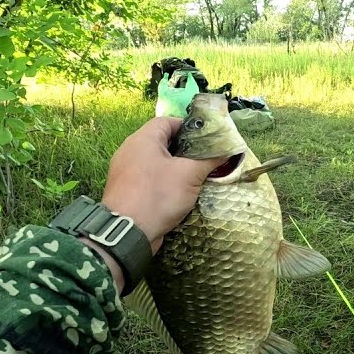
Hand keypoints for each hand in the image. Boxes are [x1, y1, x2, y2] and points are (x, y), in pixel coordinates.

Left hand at [101, 116, 225, 253]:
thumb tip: (228, 150)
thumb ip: (209, 159)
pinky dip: (164, 182)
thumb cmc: (158, 194)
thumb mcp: (190, 174)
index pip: (167, 121)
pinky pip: (149, 179)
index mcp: (143, 139)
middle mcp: (130, 150)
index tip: (206, 139)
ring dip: (175, 168)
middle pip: (162, 142)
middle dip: (184, 150)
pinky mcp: (126, 190)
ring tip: (195, 177)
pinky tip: (178, 193)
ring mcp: (126, 171)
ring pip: (156, 162)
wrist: (128, 232)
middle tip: (204, 159)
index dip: (188, 127)